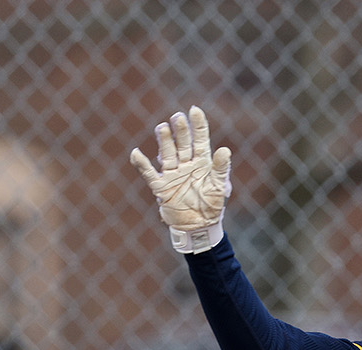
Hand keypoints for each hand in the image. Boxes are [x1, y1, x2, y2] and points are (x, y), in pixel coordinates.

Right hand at [129, 106, 232, 253]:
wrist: (199, 227)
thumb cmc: (211, 205)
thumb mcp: (219, 187)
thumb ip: (221, 169)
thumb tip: (225, 149)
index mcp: (202, 163)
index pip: (200, 140)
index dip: (197, 125)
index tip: (194, 110)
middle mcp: (186, 165)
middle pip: (182, 144)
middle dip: (180, 131)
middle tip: (177, 117)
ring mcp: (173, 175)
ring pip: (167, 154)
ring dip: (164, 142)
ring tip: (162, 128)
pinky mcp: (161, 188)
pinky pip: (149, 174)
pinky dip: (142, 165)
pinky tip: (136, 153)